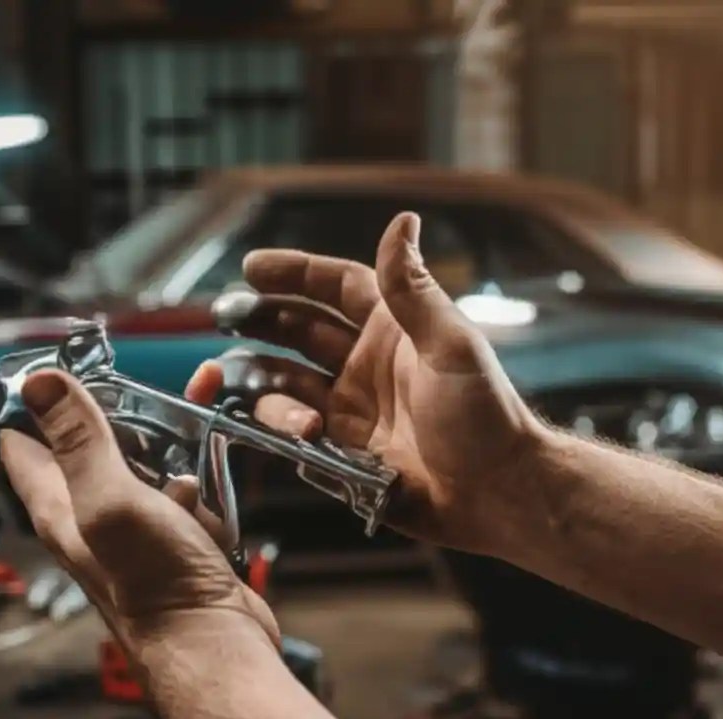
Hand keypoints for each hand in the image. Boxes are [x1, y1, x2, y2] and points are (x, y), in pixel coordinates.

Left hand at [0, 369, 278, 657]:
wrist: (215, 642)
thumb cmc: (157, 585)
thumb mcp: (111, 500)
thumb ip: (79, 441)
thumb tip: (40, 383)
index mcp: (58, 506)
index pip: (22, 441)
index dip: (34, 398)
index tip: (60, 360)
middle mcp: (89, 514)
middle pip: (86, 441)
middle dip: (112, 405)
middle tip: (137, 378)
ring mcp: (133, 525)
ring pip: (140, 460)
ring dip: (163, 433)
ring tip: (190, 404)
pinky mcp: (175, 534)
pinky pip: (181, 486)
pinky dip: (197, 467)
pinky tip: (212, 461)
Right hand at [187, 213, 545, 556]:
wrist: (498, 495)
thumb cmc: (486, 416)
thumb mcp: (451, 345)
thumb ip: (414, 288)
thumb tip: (402, 219)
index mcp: (394, 329)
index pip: (336, 287)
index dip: (295, 272)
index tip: (251, 267)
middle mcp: (367, 363)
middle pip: (300, 329)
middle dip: (261, 319)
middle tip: (224, 316)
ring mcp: (352, 407)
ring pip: (285, 380)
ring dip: (260, 377)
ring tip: (237, 381)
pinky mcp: (341, 449)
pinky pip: (292, 428)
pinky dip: (279, 424)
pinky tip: (298, 431)